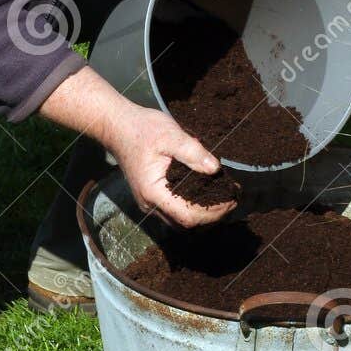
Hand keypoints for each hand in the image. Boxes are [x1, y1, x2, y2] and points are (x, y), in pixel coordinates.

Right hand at [106, 103, 236, 227]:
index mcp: (153, 192)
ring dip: (202, 214)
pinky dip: (192, 208)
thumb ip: (193, 152)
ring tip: (223, 199)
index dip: (212, 213)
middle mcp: (149, 204)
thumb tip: (215, 169)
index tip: (231, 200)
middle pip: (185, 224)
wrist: (118, 126)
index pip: (188, 216)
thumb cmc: (141, 129)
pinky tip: (206, 195)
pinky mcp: (151, 197)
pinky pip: (174, 212)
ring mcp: (148, 202)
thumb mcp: (170, 135)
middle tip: (232, 200)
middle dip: (211, 217)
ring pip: (179, 221)